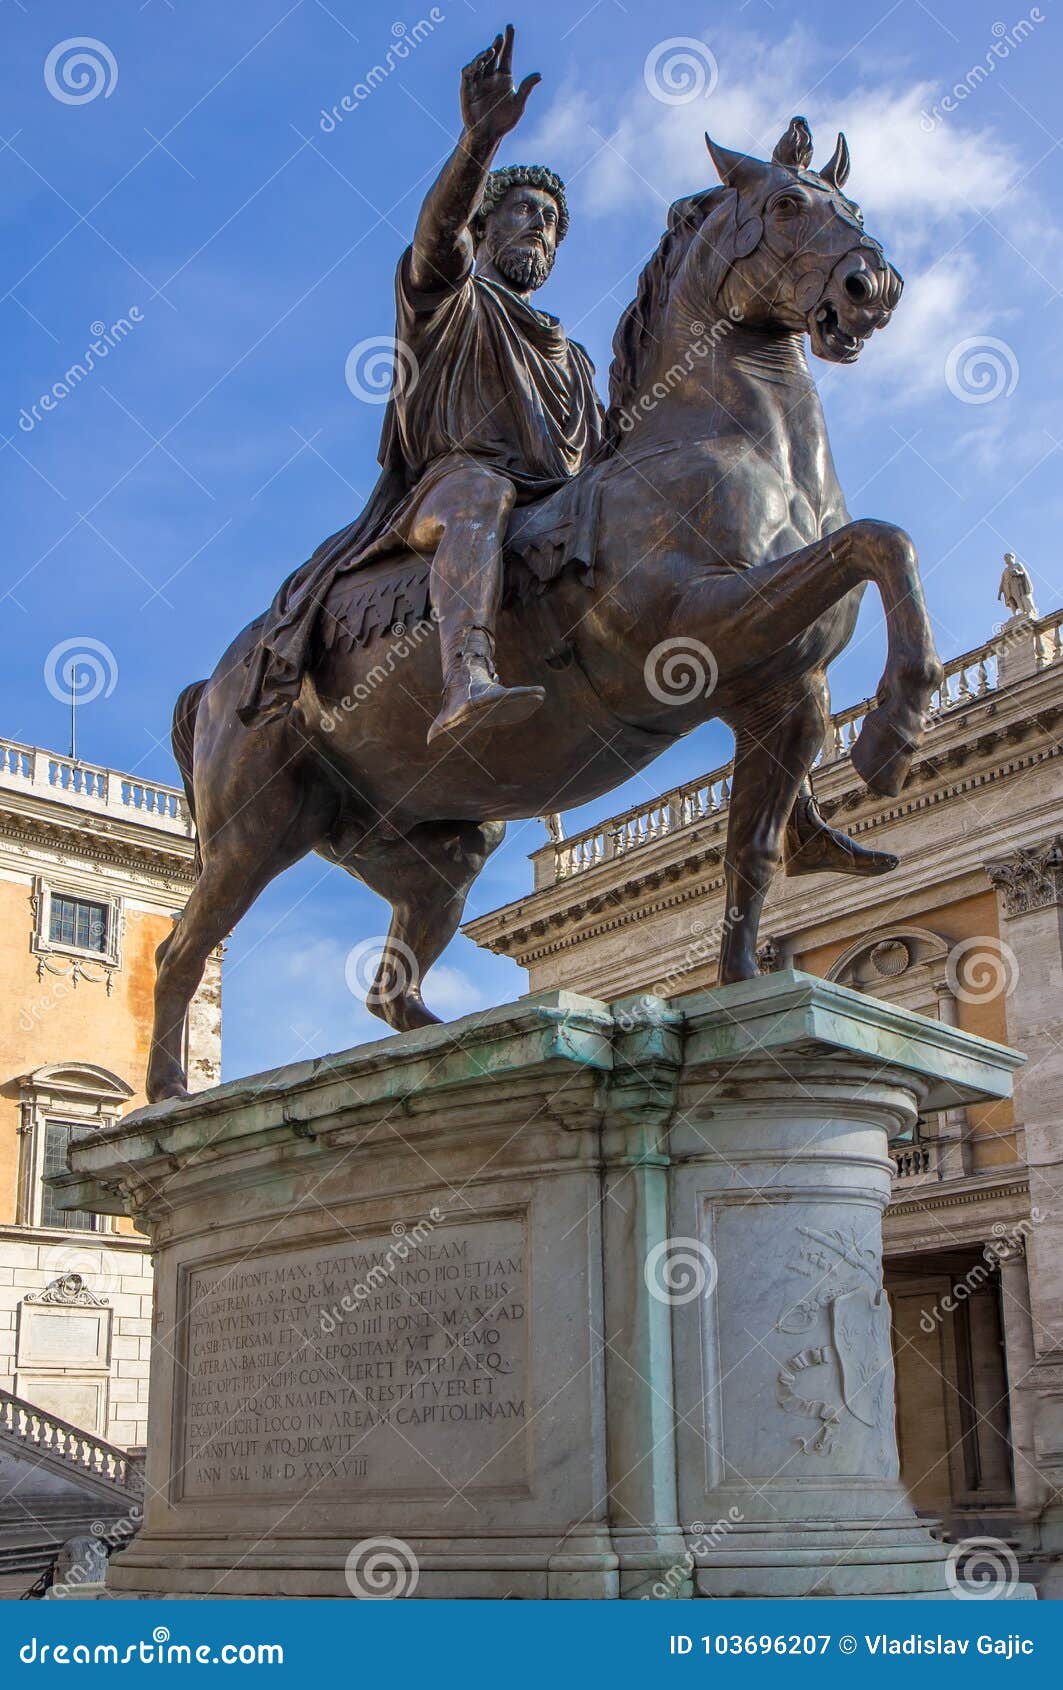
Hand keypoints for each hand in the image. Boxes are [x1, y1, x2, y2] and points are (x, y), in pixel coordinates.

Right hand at [460, 25, 539, 141]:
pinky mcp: (467, 90)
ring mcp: (478, 82)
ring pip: (479, 62)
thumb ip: (526, 89)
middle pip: (492, 55)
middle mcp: (490, 76)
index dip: (508, 41)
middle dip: (495, 45)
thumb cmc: (504, 121)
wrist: (488, 135)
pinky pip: (467, 75)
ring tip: (490, 51)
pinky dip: (471, 67)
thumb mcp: (518, 105)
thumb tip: (539, 75)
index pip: (506, 55)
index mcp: (504, 77)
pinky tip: (477, 63)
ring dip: (483, 55)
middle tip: (500, 38)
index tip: (510, 27)